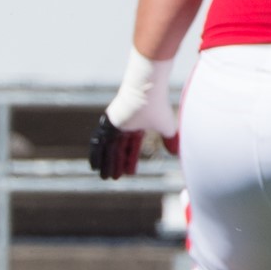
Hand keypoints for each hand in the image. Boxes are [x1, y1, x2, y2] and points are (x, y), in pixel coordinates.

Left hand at [90, 49, 177, 179]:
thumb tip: (176, 153)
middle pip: (118, 149)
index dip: (130, 160)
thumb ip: (170, 140)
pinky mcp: (107, 123)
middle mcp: (124, 125)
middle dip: (115, 164)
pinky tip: (94, 166)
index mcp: (137, 126)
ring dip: (106, 162)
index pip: (132, 147)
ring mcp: (114, 124)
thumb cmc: (159, 106)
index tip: (129, 173)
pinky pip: (98, 142)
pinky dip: (96, 154)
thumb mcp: (167, 128)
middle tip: (113, 178)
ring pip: (107, 147)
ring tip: (104, 177)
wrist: (148, 91)